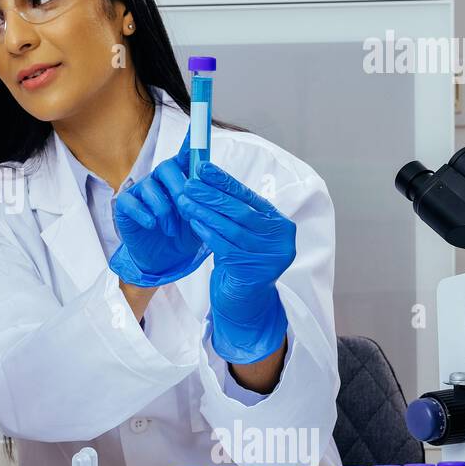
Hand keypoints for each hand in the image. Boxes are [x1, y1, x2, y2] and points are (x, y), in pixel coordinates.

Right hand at [109, 129, 210, 286]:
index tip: (200, 114)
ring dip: (165, 210)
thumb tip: (213, 178)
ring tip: (171, 228)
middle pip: (167, 168)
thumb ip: (204, 195)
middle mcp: (159, 178)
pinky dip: (145, 214)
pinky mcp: (125, 206)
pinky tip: (153, 226)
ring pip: (151, 188)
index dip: (193, 134)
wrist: (165, 260)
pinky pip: (132, 202)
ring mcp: (140, 190)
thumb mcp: (201, 215)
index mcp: (180, 177)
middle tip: (186, 210)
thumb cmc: (184, 234)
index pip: (186, 152)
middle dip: (179, 189)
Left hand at [177, 161, 295, 362]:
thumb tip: (206, 175)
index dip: (224, 181)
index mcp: (279, 224)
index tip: (203, 167)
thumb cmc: (242, 257)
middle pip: (240, 211)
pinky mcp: (253, 272)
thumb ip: (235, 209)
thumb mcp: (244, 231)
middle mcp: (279, 239)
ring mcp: (268, 256)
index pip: (249, 197)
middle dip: (212, 195)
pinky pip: (225, 247)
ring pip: (231, 228)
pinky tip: (194, 222)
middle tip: (189, 183)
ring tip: (185, 200)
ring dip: (205, 212)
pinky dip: (208, 233)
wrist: (247, 298)